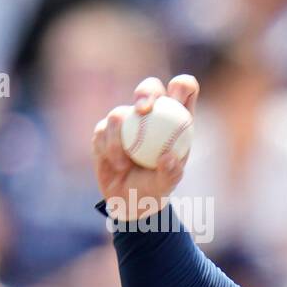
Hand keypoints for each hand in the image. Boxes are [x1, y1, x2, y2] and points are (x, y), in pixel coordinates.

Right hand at [92, 74, 198, 221]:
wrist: (129, 200)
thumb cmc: (155, 188)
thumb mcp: (166, 184)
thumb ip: (171, 172)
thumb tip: (168, 157)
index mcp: (176, 119)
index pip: (183, 90)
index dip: (182, 85)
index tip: (176, 97)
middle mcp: (151, 114)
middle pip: (150, 87)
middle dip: (146, 91)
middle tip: (143, 110)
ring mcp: (126, 120)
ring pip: (120, 112)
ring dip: (119, 137)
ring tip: (124, 163)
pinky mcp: (104, 130)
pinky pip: (102, 130)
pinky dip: (108, 147)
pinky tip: (115, 163)